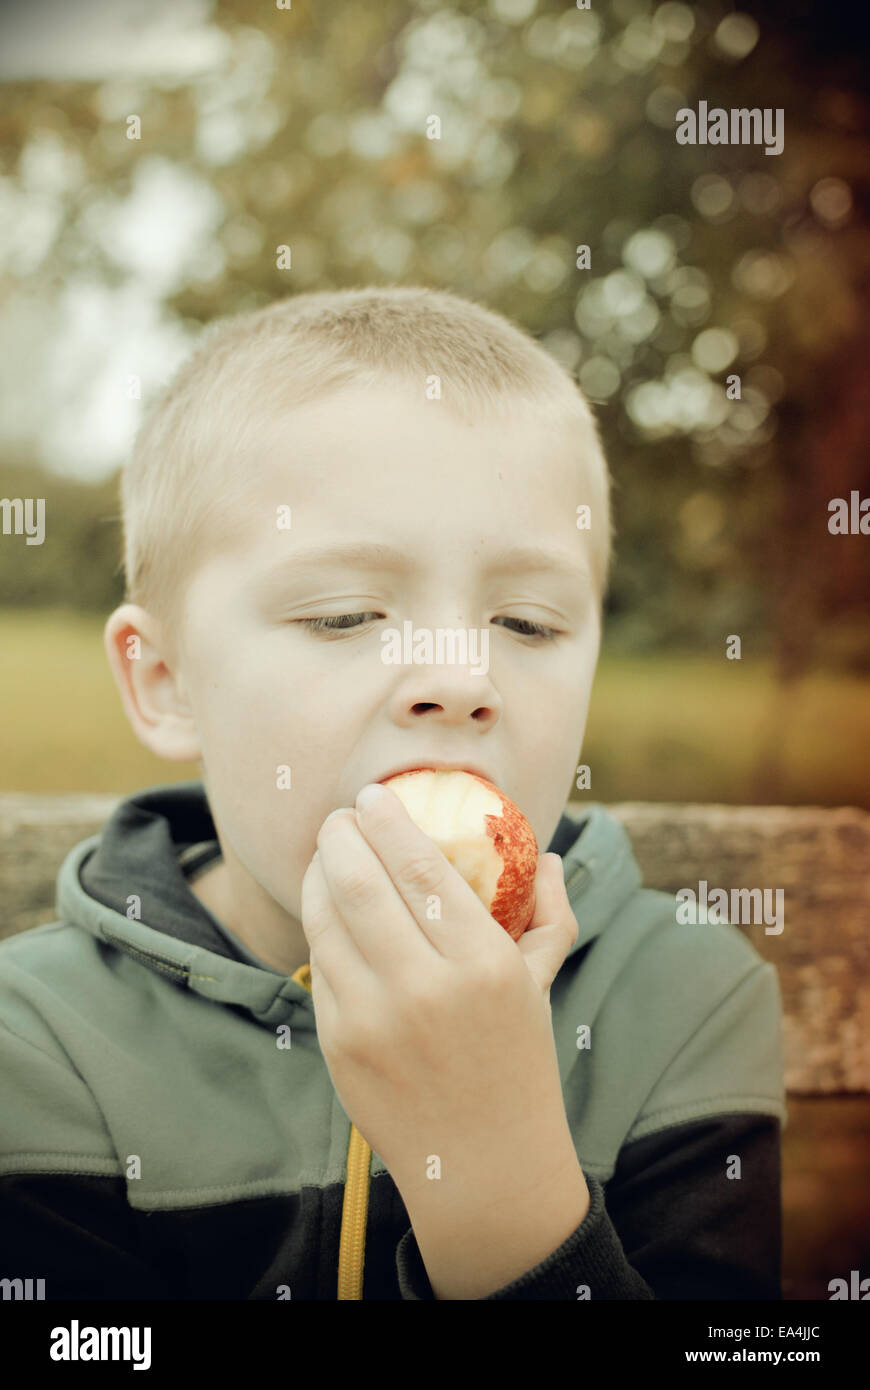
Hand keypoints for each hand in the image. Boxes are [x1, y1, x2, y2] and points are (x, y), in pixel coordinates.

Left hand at [300, 782, 580, 1204]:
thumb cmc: (519, 1060)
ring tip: (326, 853)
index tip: (373, 795)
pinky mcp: (338, 1045)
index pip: (421, 869)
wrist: (483, 1162)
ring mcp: (374, 1020)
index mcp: (484, 965)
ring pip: (326, 921)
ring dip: (318, 875)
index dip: (388, 822)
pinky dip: (319, 928)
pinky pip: (320, 967)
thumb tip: (545, 851)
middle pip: (360, 884)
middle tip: (339, 815)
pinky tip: (326, 909)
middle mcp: (425, 989)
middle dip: (340, 836)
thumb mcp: (543, 984)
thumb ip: (551, 913)